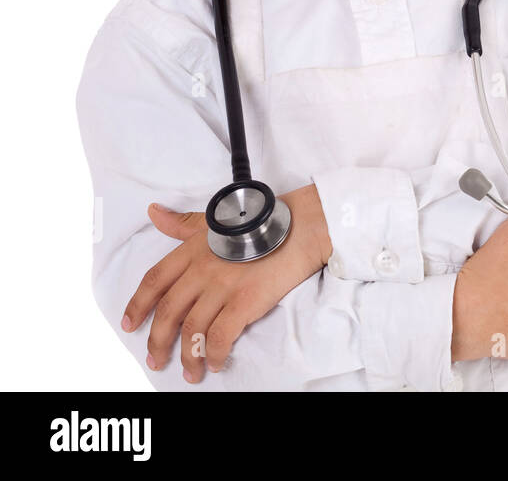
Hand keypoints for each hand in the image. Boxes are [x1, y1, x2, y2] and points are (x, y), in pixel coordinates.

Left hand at [121, 183, 332, 383]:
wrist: (300, 227)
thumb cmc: (261, 222)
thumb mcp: (213, 220)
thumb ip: (181, 223)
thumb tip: (153, 211)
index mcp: (191, 250)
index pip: (154, 281)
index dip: (138, 305)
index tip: (130, 325)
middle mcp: (201, 270)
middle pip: (168, 312)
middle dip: (157, 341)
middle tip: (155, 359)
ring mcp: (222, 287)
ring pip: (191, 330)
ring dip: (186, 356)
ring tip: (189, 372)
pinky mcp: (244, 301)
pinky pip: (220, 336)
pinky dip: (213, 354)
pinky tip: (215, 363)